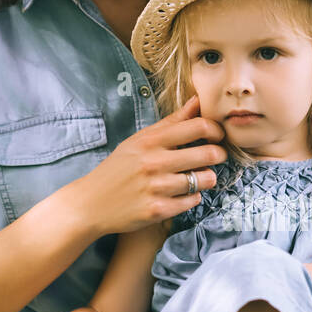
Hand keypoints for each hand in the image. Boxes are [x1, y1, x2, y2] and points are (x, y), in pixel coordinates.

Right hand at [79, 94, 227, 234]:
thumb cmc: (118, 168)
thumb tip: (197, 101)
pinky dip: (193, 197)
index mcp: (150, 141)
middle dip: (219, 155)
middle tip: (217, 156)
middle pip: (209, 154)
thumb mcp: (139, 140)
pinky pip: (193, 200)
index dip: (216, 130)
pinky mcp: (158, 210)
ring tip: (199, 177)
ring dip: (208, 178)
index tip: (218, 135)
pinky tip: (182, 193)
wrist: (91, 203)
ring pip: (205, 179)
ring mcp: (157, 188)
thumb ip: (171, 122)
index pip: (198, 127)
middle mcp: (154, 162)